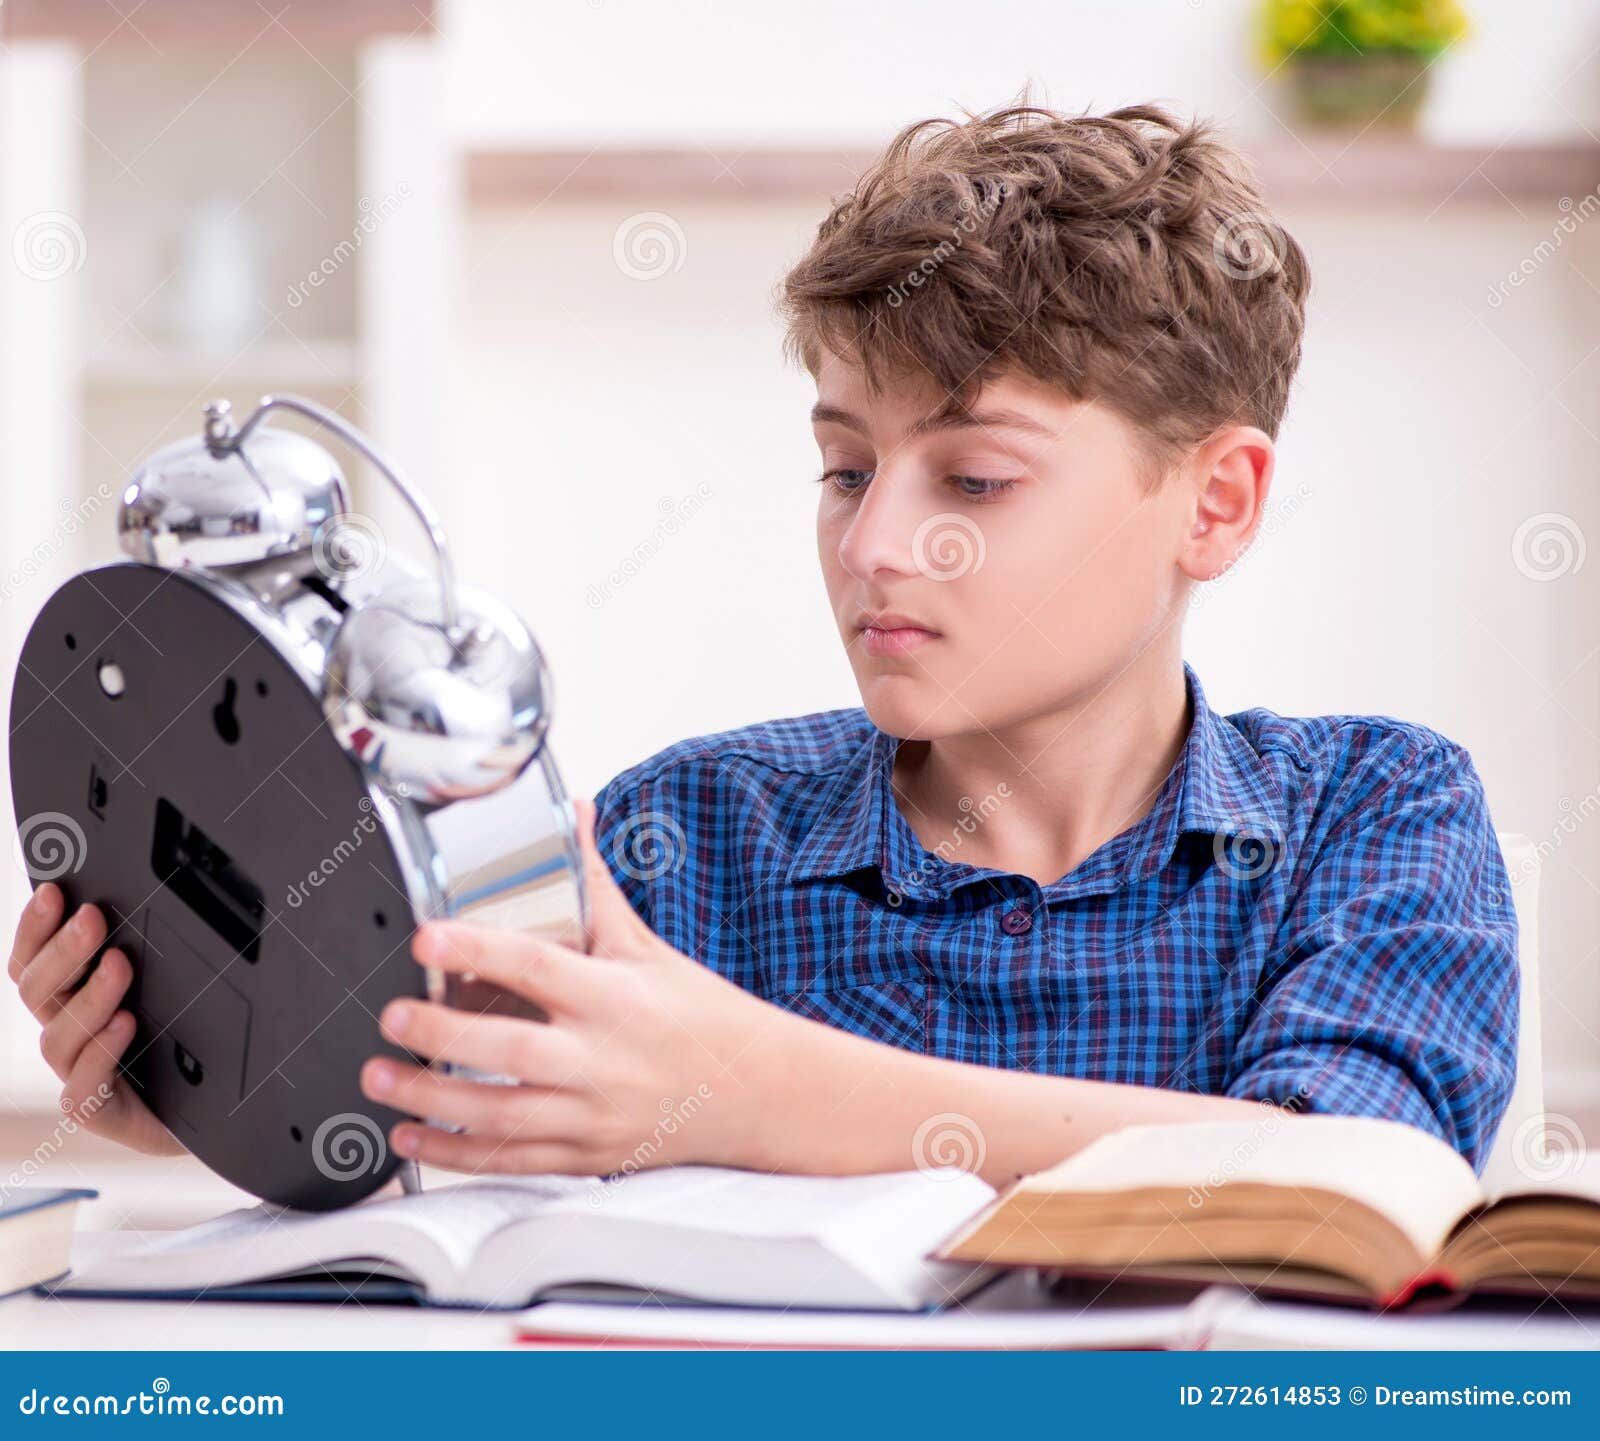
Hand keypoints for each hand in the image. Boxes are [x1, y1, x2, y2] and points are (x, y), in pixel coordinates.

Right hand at [7, 885, 185, 1155]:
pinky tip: (126, 1024)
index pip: (34, 960)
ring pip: (58, 1036)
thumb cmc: (187, 1040)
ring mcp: (78, 1072)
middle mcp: (68, 1033)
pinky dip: (102, 1052)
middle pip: (37, 989)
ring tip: (120, 965)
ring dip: (90, 996)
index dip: (35, 926)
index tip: (55, 891)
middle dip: (63, 950)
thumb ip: (144, 950)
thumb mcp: (169, 985)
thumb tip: (132, 899)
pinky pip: (83, 1087)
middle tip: (92, 917)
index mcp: (72, 998)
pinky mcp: (96, 1110)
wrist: (214, 1106)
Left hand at [358, 799, 789, 1176]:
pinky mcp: (585, 1155)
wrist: (753, 1092)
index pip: (540, 967)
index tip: (427, 938)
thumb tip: (575, 814)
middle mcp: (602, 1059)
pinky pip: (510, 1161)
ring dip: (431, 1101)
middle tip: (391, 1016)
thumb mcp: (647, 947)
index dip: (479, 950)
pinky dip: (455, 1154)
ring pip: (500, 1116)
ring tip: (380, 1077)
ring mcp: (593, 1114)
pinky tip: (410, 1137)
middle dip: (440, 1037)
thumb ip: (596, 887)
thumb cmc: (699, 1016)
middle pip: (510, 1050)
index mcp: (615, 997)